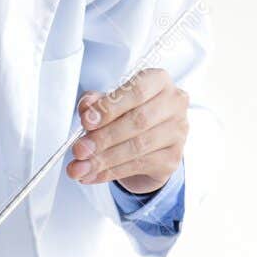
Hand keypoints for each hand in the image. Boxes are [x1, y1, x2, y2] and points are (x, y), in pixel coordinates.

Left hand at [66, 68, 188, 194]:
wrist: (146, 146)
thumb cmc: (126, 116)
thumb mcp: (107, 104)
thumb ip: (95, 102)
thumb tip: (87, 108)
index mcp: (158, 81)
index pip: (137, 91)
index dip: (110, 107)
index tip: (86, 121)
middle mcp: (174, 103)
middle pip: (138, 121)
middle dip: (103, 137)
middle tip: (79, 149)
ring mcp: (177, 132)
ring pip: (138, 146)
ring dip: (104, 159)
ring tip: (80, 167)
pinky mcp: (172, 158)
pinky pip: (139, 165)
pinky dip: (111, 172)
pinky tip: (92, 175)